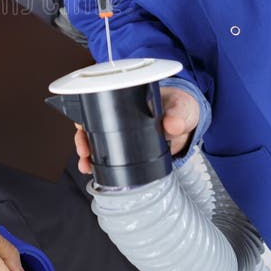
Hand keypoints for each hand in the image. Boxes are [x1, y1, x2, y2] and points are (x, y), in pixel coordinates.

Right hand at [73, 87, 199, 172]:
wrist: (188, 120)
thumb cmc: (181, 106)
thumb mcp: (181, 107)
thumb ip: (178, 114)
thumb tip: (173, 124)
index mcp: (129, 99)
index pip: (99, 102)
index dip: (86, 114)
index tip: (82, 126)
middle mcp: (121, 115)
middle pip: (92, 124)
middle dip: (83, 138)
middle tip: (84, 151)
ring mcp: (124, 132)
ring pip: (97, 141)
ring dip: (89, 154)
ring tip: (86, 165)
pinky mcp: (130, 148)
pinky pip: (110, 154)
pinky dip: (101, 164)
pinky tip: (96, 171)